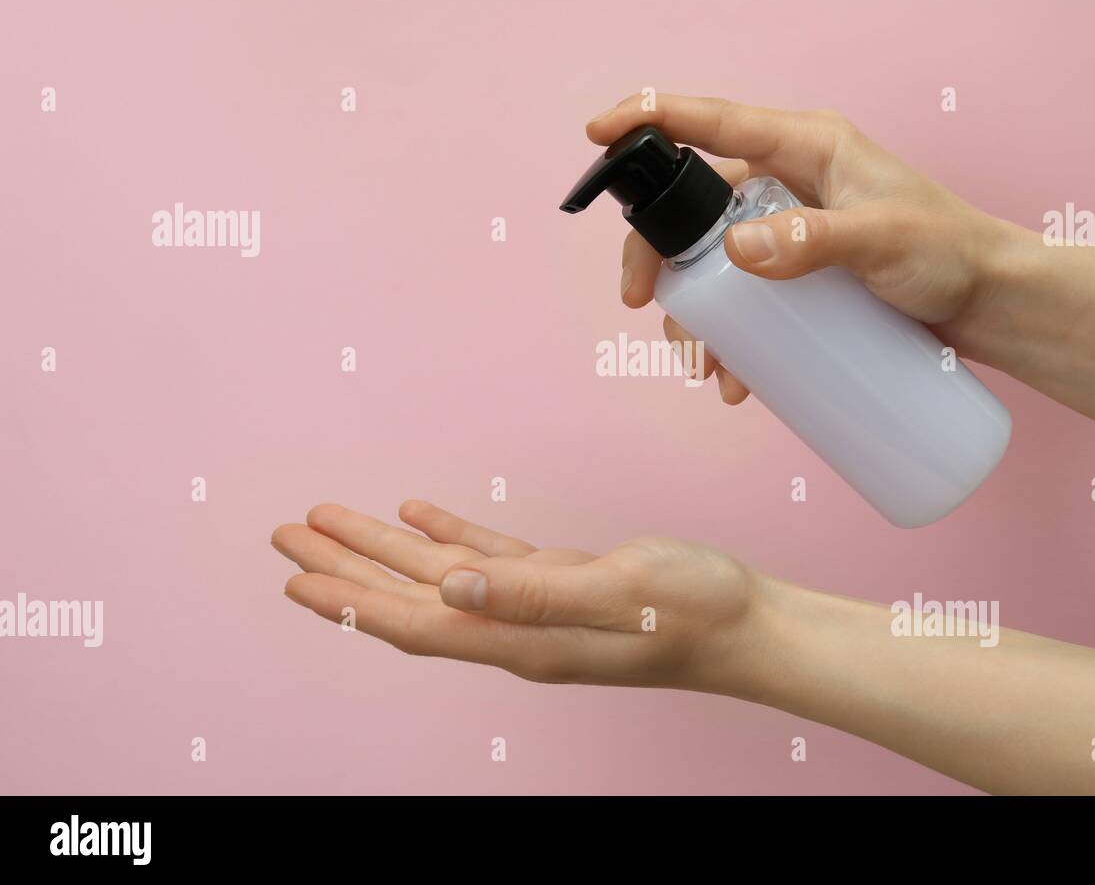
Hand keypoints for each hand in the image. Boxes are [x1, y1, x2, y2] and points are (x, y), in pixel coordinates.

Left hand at [271, 501, 763, 690]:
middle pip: (412, 599)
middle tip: (288, 537)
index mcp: (523, 638)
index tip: (296, 581)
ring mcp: (536, 607)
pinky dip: (447, 536)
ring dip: (383, 549)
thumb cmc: (695, 611)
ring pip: (441, 576)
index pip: (417, 623)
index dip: (352, 602)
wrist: (745, 625)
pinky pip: (487, 559)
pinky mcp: (559, 584)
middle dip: (347, 569)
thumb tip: (452, 588)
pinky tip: (418, 517)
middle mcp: (517, 628)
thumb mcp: (620, 592)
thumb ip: (535, 592)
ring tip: (330, 521)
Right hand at [589, 94, 1033, 401]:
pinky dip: (730, 334)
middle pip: (695, 204)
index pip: (713, 120)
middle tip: (642, 301)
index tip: (598, 134)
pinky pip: (745, 296)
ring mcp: (793, 227)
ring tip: (704, 365)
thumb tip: (735, 251)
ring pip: (713, 259)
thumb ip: (812, 241)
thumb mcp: (883, 241)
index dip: (651, 120)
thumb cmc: (950, 254)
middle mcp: (790, 180)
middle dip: (660, 254)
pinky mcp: (801, 273)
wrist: (991, 302)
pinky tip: (735, 376)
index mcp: (805, 147)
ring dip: (695, 310)